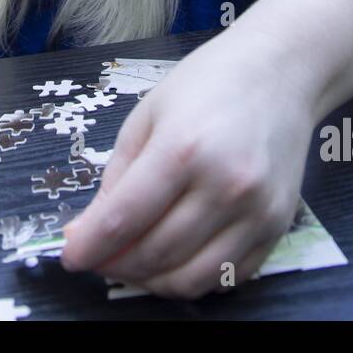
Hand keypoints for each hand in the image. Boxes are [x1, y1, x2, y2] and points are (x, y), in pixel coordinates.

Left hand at [59, 33, 314, 298]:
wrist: (281, 70)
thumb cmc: (209, 83)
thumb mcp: (148, 114)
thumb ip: (118, 175)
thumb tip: (90, 229)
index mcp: (183, 148)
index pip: (124, 218)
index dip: (89, 246)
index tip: (70, 255)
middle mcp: (225, 185)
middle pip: (155, 254)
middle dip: (114, 265)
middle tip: (98, 256)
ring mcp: (257, 211)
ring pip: (190, 279)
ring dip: (150, 281)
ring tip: (131, 263)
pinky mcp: (278, 227)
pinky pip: (226, 277)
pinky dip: (192, 279)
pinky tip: (172, 259)